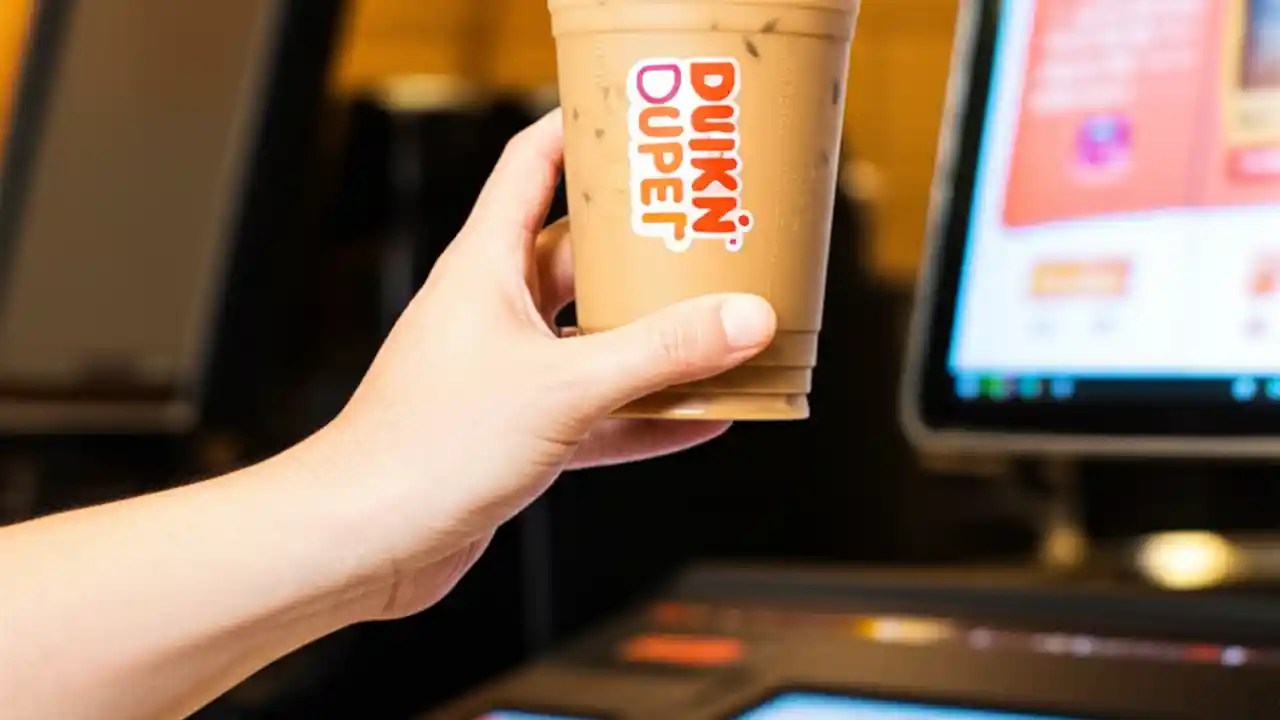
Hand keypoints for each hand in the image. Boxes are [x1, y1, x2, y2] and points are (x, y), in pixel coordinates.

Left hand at [305, 108, 776, 619]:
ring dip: (656, 338)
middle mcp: (496, 308)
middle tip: (710, 232)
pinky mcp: (519, 429)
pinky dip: (647, 413)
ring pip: (597, 337)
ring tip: (724, 325)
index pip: (532, 164)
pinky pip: (599, 408)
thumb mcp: (562, 387)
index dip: (580, 127)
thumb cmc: (424, 446)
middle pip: (583, 255)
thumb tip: (742, 319)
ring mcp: (508, 370)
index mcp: (486, 265)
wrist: (365, 539)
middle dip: (645, 247)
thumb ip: (657, 354)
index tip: (640, 116)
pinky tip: (704, 417)